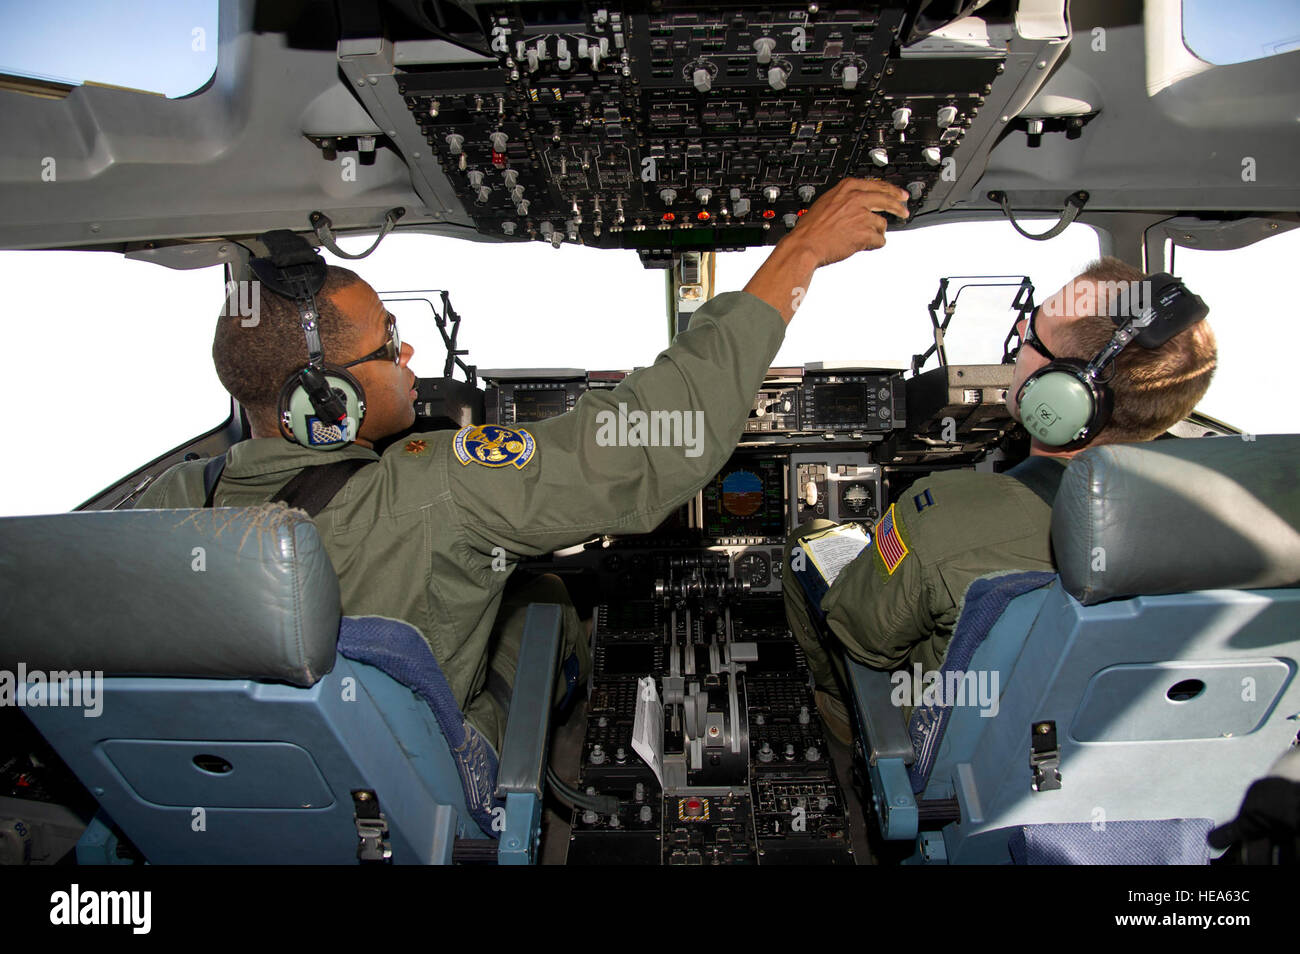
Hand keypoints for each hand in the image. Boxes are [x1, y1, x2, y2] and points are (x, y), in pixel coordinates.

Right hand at [743, 177, 909, 322]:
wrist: (805, 245)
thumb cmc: (810, 228)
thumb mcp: (826, 202)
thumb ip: (844, 199)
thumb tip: (860, 201)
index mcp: (847, 188)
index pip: (877, 185)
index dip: (891, 191)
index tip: (899, 194)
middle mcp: (856, 199)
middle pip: (887, 199)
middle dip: (898, 207)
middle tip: (904, 212)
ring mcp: (862, 216)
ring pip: (882, 224)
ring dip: (877, 232)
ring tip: (865, 238)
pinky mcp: (865, 233)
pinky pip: (879, 240)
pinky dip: (874, 244)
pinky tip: (865, 245)